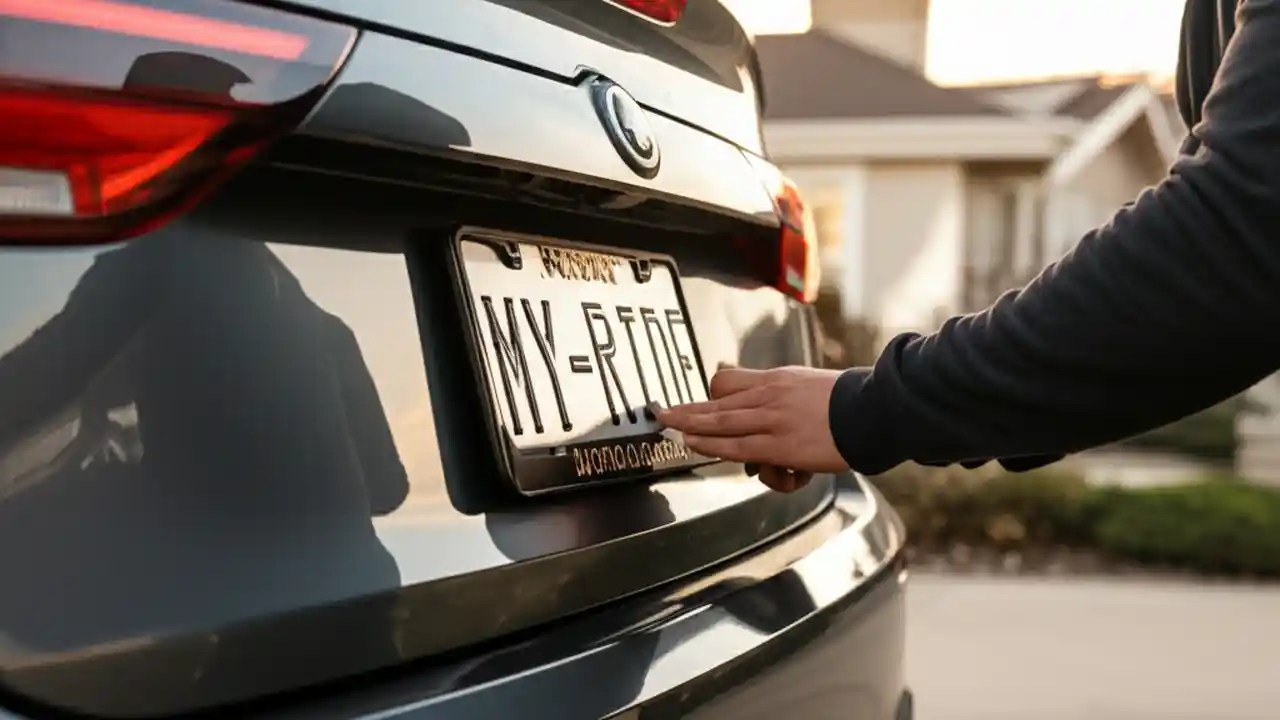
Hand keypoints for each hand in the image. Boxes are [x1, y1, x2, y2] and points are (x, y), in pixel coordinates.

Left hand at [656, 366, 848, 491]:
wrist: (871, 411)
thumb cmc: (847, 403)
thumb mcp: (810, 388)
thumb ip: (787, 399)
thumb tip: (775, 418)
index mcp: (777, 380)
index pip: (731, 381)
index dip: (711, 394)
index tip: (698, 401)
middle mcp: (769, 395)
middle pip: (717, 401)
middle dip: (687, 410)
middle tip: (664, 413)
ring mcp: (772, 420)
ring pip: (720, 423)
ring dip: (690, 426)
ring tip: (670, 429)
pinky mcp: (779, 445)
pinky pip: (736, 446)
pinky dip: (711, 445)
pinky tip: (695, 445)